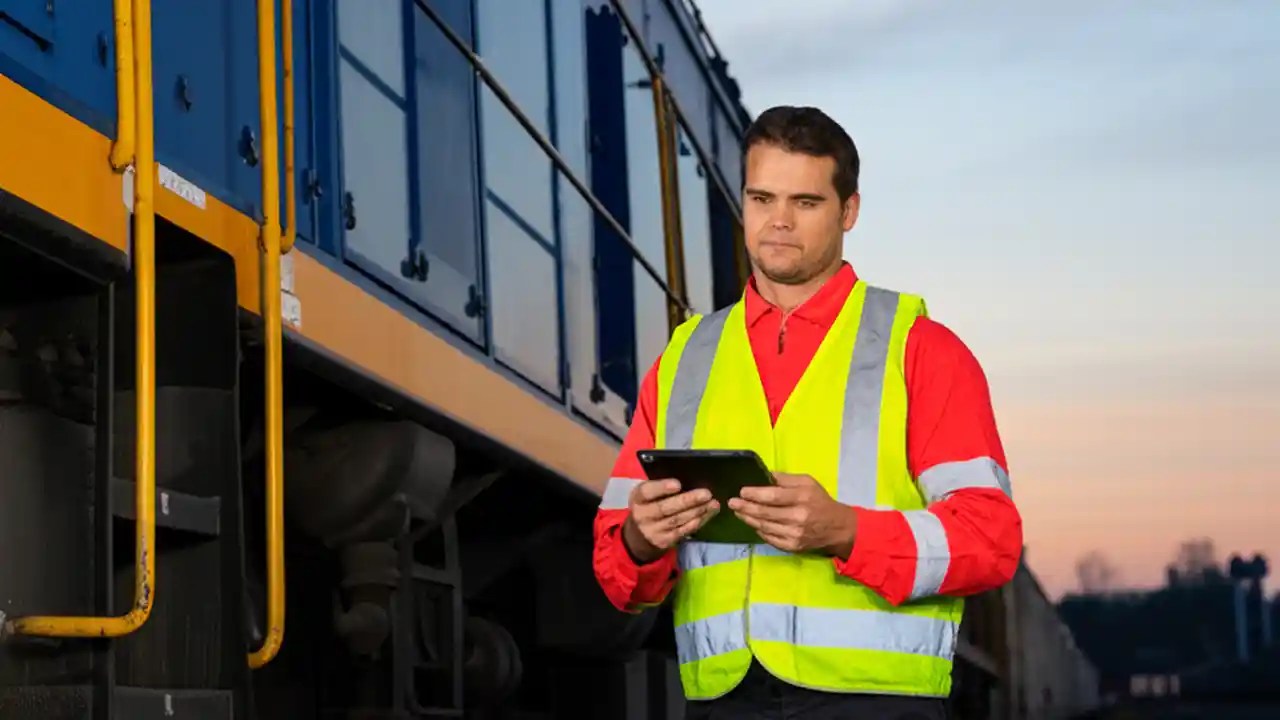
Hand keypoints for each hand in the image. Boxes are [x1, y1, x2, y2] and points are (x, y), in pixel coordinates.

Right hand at [622, 479, 719, 563]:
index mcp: (637, 498)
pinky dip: (697, 522)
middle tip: (706, 494)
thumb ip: (662, 487)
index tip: (678, 484)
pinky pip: (683, 531)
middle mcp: (642, 515)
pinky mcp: (664, 541)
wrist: (641, 533)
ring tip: (713, 503)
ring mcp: (653, 531)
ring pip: (677, 520)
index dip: (662, 488)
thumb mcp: (649, 493)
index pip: (647, 492)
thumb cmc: (650, 504)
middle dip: (688, 500)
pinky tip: (707, 514)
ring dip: (698, 511)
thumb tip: (689, 479)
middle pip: (665, 508)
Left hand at [728, 473, 856, 556]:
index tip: (742, 491)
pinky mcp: (792, 547)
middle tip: (732, 502)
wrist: (837, 528)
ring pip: (764, 527)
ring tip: (738, 512)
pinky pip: (769, 538)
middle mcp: (798, 517)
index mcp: (802, 498)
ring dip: (748, 519)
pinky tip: (753, 523)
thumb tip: (764, 475)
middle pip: (764, 513)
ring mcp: (794, 535)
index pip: (773, 496)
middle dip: (745, 507)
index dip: (755, 494)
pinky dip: (759, 530)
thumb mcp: (807, 482)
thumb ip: (785, 479)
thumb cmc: (820, 501)